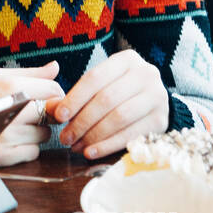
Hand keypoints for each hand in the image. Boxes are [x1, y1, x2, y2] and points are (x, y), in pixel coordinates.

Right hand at [0, 63, 65, 166]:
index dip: (52, 93)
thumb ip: (31, 73)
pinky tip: (9, 138)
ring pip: (44, 135)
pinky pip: (33, 153)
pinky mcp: (1, 155)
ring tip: (13, 123)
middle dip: (43, 112)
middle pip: (51, 114)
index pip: (55, 91)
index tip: (43, 96)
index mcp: (12, 87)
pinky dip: (26, 147)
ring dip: (35, 131)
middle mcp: (12, 111)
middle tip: (25, 110)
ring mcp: (7, 136)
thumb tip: (56, 68)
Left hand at [53, 51, 169, 159]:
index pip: (95, 78)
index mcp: (127, 59)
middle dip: (81, 121)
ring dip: (93, 135)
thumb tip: (51, 108)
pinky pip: (130, 135)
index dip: (74, 98)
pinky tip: (91, 152)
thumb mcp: (101, 85)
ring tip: (76, 146)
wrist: (154, 102)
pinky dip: (108, 145)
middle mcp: (146, 74)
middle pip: (106, 99)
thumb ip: (76, 95)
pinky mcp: (160, 120)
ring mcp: (157, 97)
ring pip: (118, 118)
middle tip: (65, 137)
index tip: (59, 116)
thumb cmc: (120, 91)